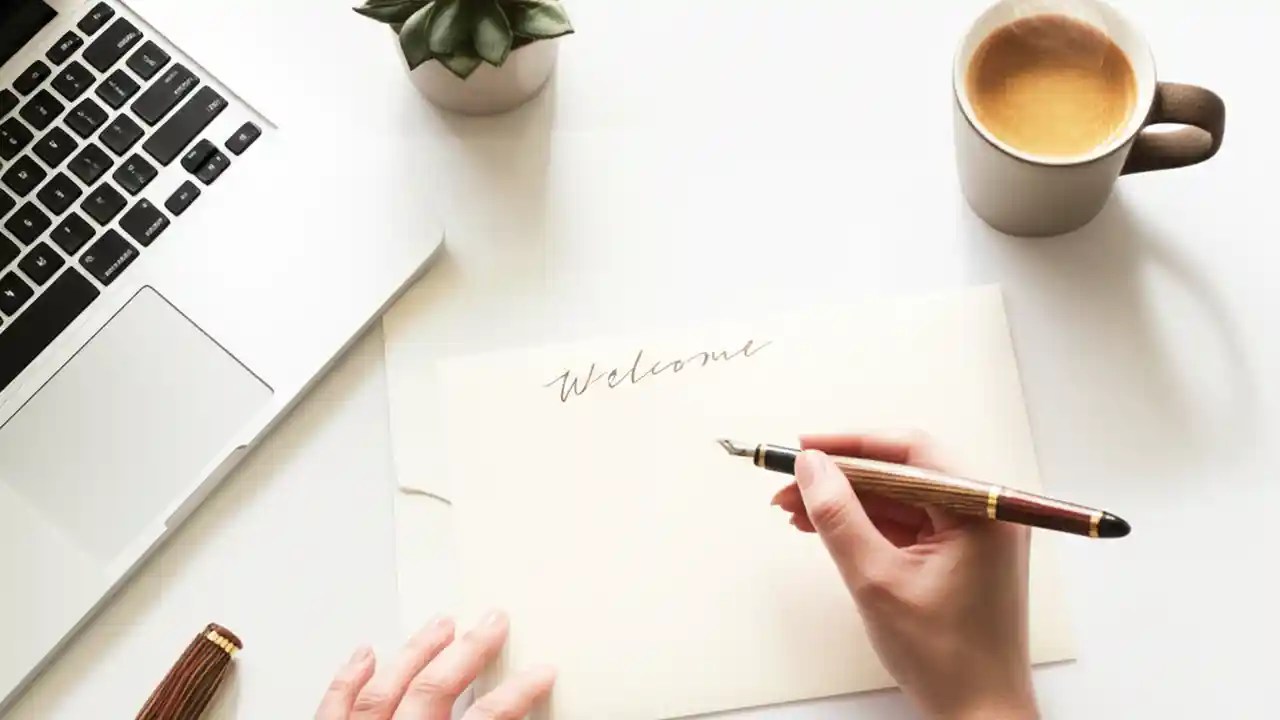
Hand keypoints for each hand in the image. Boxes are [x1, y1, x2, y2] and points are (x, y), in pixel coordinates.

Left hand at [316, 611, 553, 719]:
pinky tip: (365, 654)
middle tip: (494, 622)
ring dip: (415, 652)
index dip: (517, 693)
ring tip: (441, 624)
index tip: (540, 672)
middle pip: (434, 690)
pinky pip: (333, 710)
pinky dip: (348, 680)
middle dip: (469, 652)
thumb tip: (515, 717)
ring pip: (384, 690)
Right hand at [772, 432, 1037, 719]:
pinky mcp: (960, 555)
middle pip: (901, 473)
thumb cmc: (946, 659)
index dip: (850, 445)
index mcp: (981, 510)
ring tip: (794, 509)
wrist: (979, 716)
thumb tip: (811, 467)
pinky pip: (907, 523)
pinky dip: (866, 524)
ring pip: (899, 498)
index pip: (910, 452)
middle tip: (789, 482)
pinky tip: (825, 527)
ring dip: (848, 502)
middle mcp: (985, 513)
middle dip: (841, 477)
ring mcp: (975, 535)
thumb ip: (839, 517)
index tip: (804, 449)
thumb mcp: (877, 581)